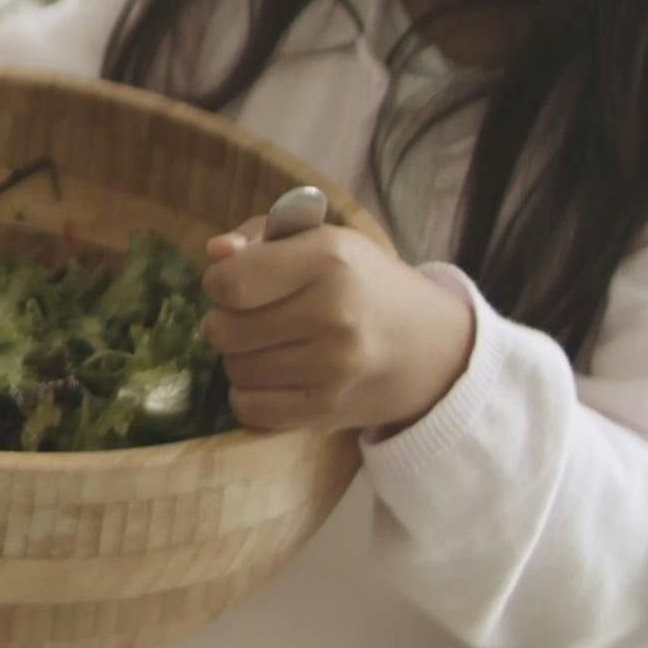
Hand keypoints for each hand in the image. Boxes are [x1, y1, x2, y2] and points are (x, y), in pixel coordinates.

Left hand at [199, 218, 476, 432]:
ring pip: (234, 371)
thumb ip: (260, 238)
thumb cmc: (362, 284)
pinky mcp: (328, 409)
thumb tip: (216, 252)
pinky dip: (253, 396)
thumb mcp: (322, 242)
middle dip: (227, 322)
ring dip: (242, 359)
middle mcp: (333, 314)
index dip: (220, 284)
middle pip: (222, 330)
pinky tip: (279, 377)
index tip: (238, 285)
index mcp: (328, 260)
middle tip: (257, 318)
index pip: (227, 283)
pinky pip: (249, 409)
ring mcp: (333, 367)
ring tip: (275, 345)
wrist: (431, 346)